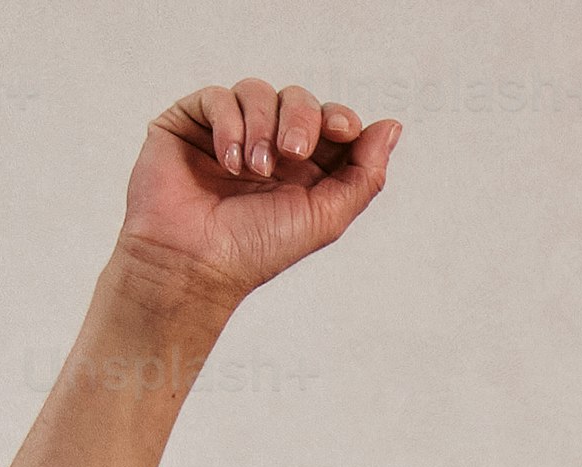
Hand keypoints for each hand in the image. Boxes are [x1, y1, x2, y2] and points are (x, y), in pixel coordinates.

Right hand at [117, 81, 397, 304]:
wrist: (196, 261)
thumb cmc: (258, 247)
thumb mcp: (327, 216)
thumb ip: (363, 174)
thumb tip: (392, 126)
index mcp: (306, 165)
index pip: (331, 121)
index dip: (340, 118)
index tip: (342, 131)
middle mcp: (269, 143)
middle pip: (298, 99)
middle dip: (302, 120)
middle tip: (292, 154)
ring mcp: (229, 129)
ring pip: (258, 91)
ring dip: (262, 127)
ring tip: (255, 169)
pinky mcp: (189, 122)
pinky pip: (218, 97)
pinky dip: (229, 126)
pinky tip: (229, 164)